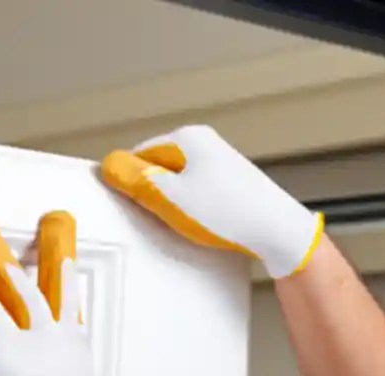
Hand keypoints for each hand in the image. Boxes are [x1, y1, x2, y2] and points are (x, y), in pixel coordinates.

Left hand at [0, 211, 97, 375]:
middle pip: (55, 279)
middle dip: (52, 244)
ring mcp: (34, 344)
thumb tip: (33, 368)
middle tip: (52, 220)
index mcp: (74, 352)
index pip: (72, 300)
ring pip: (13, 283)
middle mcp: (59, 340)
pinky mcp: (4, 352)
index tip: (64, 252)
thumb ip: (49, 373)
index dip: (66, 273)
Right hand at [101, 125, 323, 278]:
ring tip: (182, 223)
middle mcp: (204, 142)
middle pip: (159, 166)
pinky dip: (192, 207)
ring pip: (178, 180)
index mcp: (187, 137)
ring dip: (172, 202)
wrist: (275, 229)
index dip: (130, 181)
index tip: (131, 204)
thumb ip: (136, 180)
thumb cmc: (226, 212)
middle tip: (157, 217)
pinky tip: (200, 223)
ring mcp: (220, 161)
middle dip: (153, 191)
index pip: (138, 154)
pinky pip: (197, 190)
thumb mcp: (170, 198)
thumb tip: (109, 164)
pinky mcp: (230, 181)